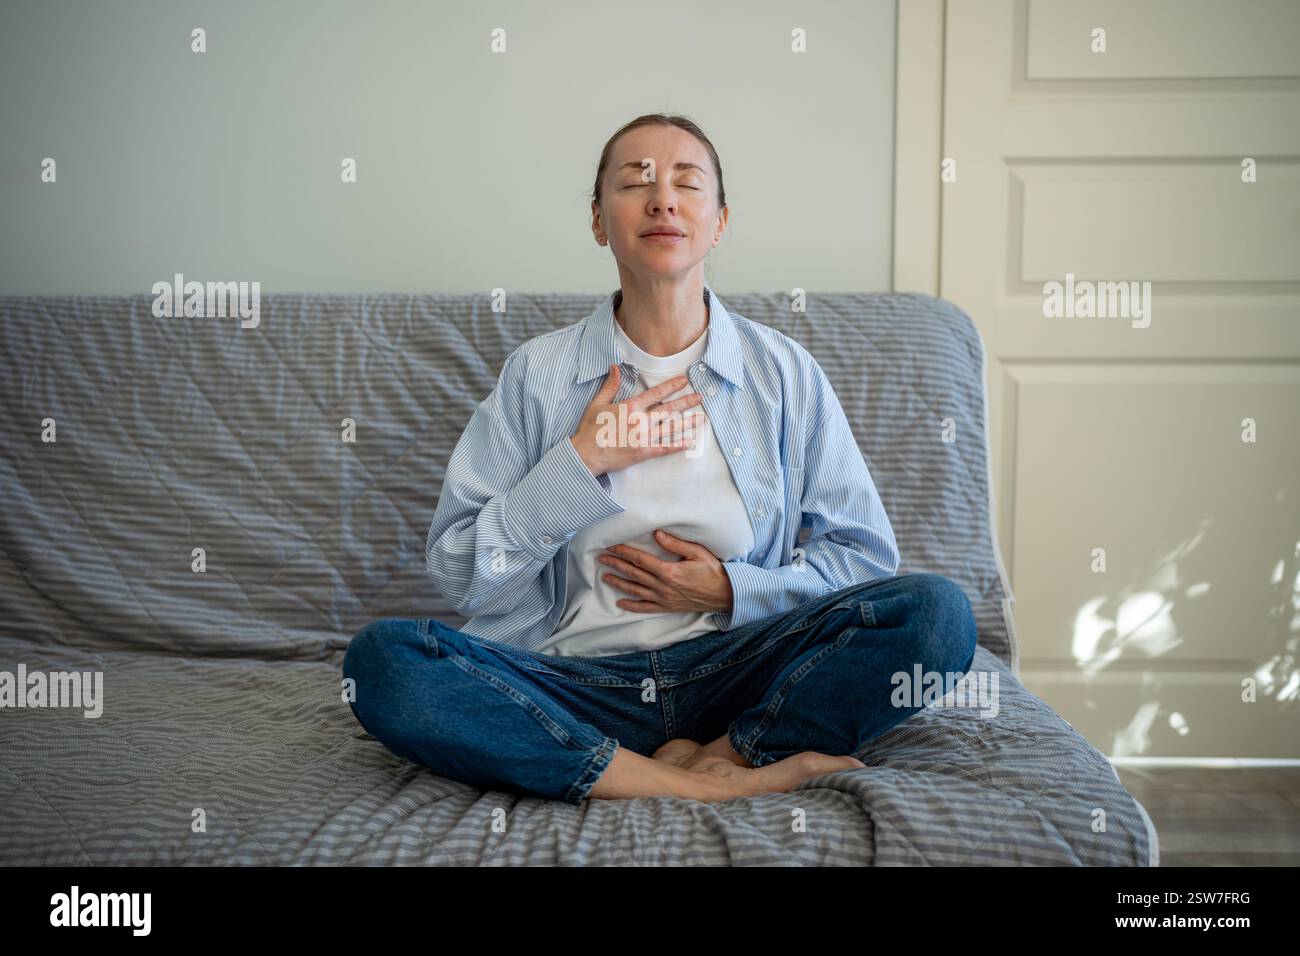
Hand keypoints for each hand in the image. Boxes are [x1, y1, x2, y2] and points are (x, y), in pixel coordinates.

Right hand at [569, 364, 706, 477]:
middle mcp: (640, 421)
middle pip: (668, 410)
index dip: (671, 386)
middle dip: (686, 402)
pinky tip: (690, 442)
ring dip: (688, 423)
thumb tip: (615, 367)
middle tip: (700, 397)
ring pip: (671, 428)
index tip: (684, 380)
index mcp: (630, 407)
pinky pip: (665, 448)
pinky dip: (678, 445)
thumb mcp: (598, 404)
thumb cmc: (590, 429)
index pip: (656, 393)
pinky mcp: (643, 452)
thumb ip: (610, 386)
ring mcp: (643, 438)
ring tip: (702, 418)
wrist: (586, 454)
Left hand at [597, 529, 733, 613]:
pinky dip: (631, 606)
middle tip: (601, 558)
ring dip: (618, 583)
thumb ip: (675, 544)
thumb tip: (656, 533)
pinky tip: (620, 602)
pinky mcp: (666, 607)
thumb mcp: (697, 552)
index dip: (624, 552)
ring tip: (605, 576)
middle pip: (634, 573)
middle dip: (616, 564)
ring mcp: (663, 599)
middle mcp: (662, 586)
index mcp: (669, 571)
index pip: (640, 559)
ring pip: (635, 590)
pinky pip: (645, 608)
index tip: (612, 546)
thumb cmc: (712, 571)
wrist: (724, 594)